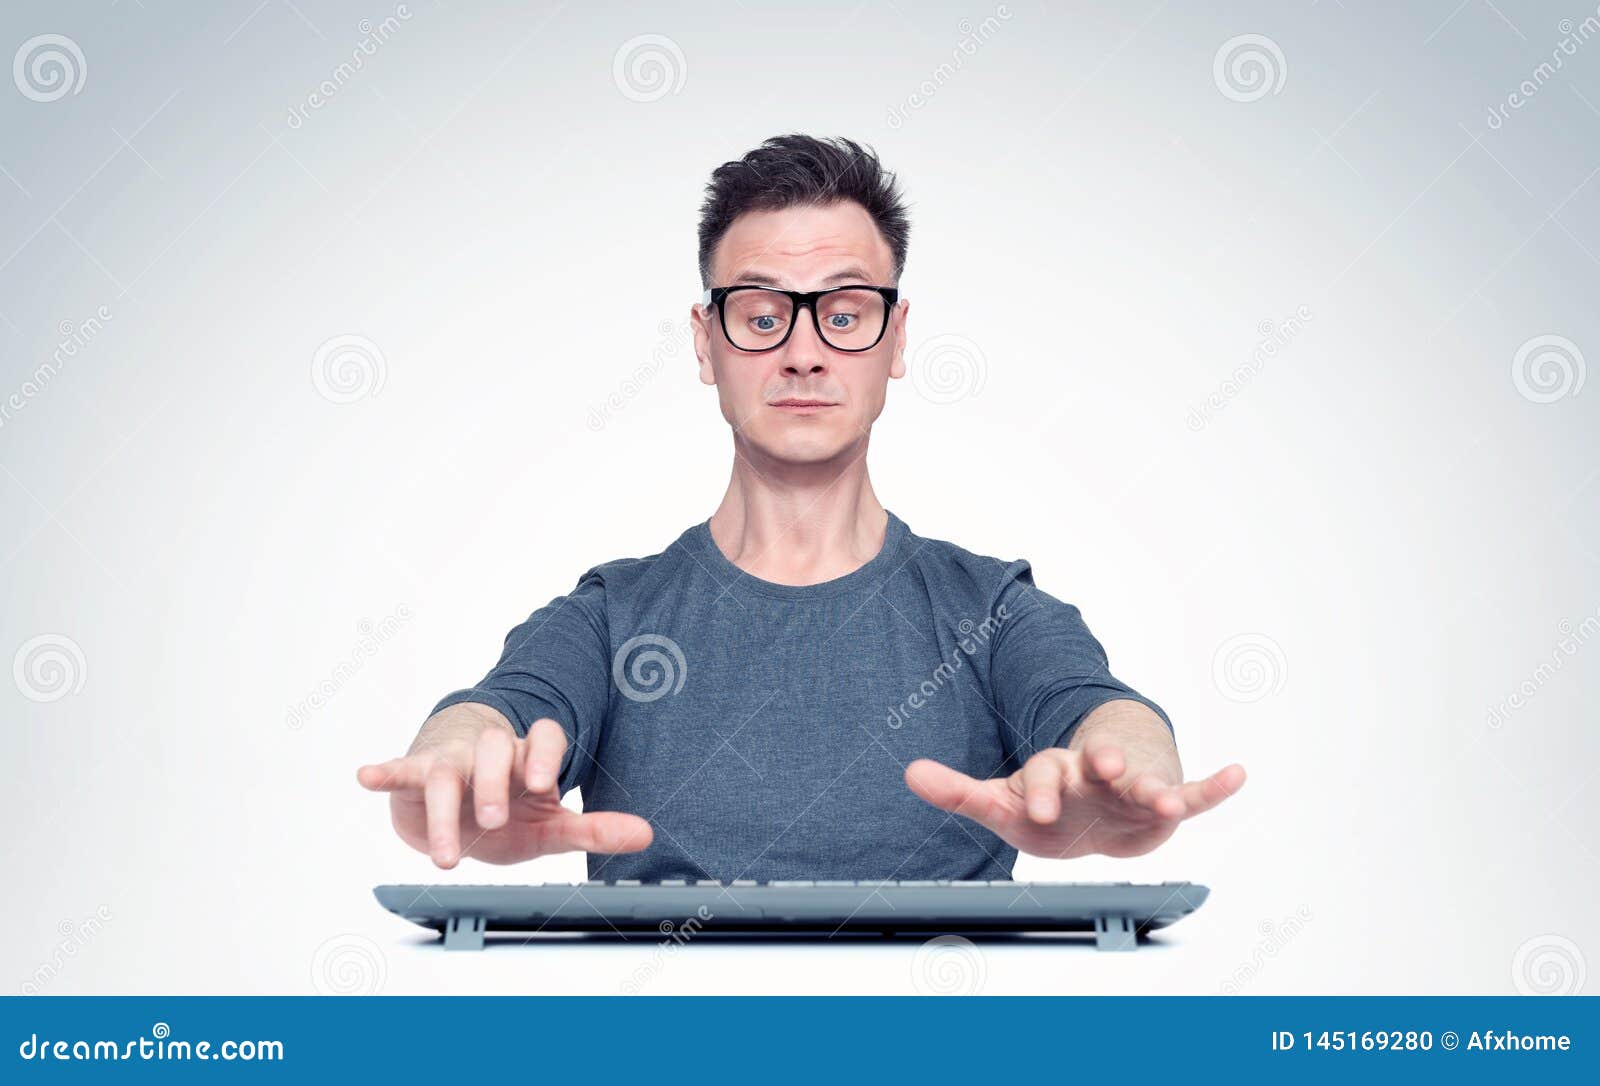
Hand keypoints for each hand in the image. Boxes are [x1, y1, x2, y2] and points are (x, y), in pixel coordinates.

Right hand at [357, 713, 652, 867]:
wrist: (458, 801)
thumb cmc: (506, 808)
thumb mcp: (550, 824)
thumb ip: (593, 828)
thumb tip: (644, 834)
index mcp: (529, 758)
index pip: (543, 737)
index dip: (544, 755)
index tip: (546, 783)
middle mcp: (491, 753)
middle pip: (494, 749)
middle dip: (493, 783)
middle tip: (495, 820)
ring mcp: (452, 761)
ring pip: (447, 771)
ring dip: (446, 810)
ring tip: (447, 855)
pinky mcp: (416, 776)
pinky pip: (400, 769)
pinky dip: (384, 771)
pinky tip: (367, 775)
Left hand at [904, 737, 1244, 858]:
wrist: (1095, 808)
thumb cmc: (1050, 803)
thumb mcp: (1002, 802)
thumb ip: (959, 791)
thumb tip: (909, 773)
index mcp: (1053, 770)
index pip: (1044, 773)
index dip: (1041, 789)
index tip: (1038, 809)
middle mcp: (1093, 770)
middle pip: (1095, 765)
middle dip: (1099, 766)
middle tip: (1104, 766)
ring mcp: (1130, 784)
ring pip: (1143, 781)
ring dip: (1155, 785)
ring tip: (1167, 796)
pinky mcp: (1161, 800)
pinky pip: (1193, 793)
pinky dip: (1215, 787)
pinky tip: (1238, 773)